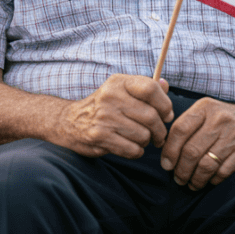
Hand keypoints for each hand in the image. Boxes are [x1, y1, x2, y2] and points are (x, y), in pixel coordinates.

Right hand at [54, 75, 173, 158]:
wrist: (68, 121)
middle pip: (152, 117)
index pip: (151, 89)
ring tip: (137, 138)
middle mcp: (110, 96)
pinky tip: (128, 146)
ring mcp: (104, 117)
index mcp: (118, 82)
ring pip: (144, 136)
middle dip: (160, 130)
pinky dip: (136, 151)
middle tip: (158, 135)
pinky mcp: (100, 136)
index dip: (165, 104)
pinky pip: (133, 149)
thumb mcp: (120, 90)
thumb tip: (166, 85)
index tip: (166, 115)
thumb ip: (144, 88)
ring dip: (146, 142)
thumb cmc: (102, 107)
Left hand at [160, 99, 234, 189]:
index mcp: (205, 108)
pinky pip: (223, 172)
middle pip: (191, 151)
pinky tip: (208, 181)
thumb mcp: (206, 110)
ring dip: (195, 179)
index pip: (179, 130)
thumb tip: (162, 145)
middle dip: (181, 170)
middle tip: (178, 178)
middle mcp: (219, 120)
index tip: (166, 164)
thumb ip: (186, 123)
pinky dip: (212, 181)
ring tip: (191, 183)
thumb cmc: (225, 119)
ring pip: (206, 165)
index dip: (169, 151)